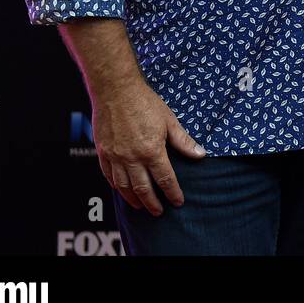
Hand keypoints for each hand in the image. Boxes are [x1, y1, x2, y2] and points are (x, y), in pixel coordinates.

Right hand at [92, 78, 204, 215]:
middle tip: (159, 212)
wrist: (116, 90)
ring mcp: (115, 157)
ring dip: (134, 200)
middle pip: (143, 189)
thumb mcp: (169, 121)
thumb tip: (200, 155)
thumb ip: (183, 141)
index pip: (165, 179)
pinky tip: (122, 191)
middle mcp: (132, 158)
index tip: (178, 201)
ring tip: (141, 207)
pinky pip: (108, 176)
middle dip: (152, 203)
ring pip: (124, 187)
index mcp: (151, 151)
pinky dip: (116, 187)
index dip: (172, 193)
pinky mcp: (103, 153)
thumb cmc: (144, 102)